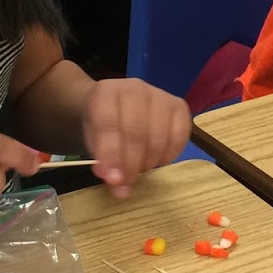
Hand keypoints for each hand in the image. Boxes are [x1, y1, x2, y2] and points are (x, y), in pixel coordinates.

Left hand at [81, 79, 191, 198]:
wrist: (116, 106)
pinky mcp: (179, 106)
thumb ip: (103, 162)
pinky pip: (179, 137)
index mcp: (105, 93)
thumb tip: (118, 184)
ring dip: (148, 162)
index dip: (110, 153)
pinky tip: (156, 161)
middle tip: (125, 184)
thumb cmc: (102, 126)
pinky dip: (168, 156)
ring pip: (158, 136)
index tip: (111, 179)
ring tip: (138, 171)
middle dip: (130, 164)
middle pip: (136, 131)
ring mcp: (159, 95)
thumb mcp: (93, 141)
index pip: (107, 122)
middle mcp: (134, 88)